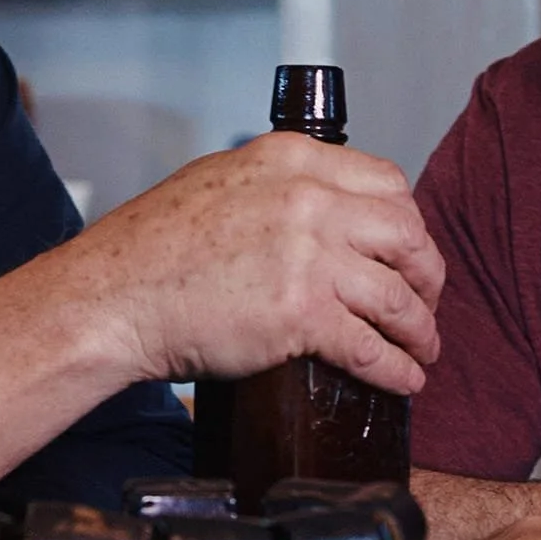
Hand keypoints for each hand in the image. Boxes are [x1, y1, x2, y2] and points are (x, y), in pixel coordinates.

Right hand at [74, 130, 444, 394]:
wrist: (112, 297)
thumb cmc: (153, 248)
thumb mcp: (222, 180)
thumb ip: (280, 186)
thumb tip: (327, 208)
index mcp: (292, 159)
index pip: (387, 183)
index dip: (408, 225)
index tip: (408, 252)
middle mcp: (309, 200)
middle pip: (407, 235)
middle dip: (427, 275)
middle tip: (425, 302)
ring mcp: (308, 257)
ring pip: (399, 295)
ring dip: (420, 329)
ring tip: (422, 349)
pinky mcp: (301, 316)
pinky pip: (373, 347)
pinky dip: (397, 369)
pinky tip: (405, 380)